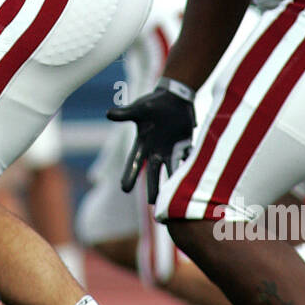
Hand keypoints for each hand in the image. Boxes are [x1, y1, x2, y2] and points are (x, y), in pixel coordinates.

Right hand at [107, 80, 195, 204]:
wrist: (174, 98)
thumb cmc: (154, 103)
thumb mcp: (139, 108)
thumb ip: (126, 114)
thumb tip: (108, 114)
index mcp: (143, 143)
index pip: (134, 162)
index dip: (130, 174)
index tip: (124, 188)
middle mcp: (156, 150)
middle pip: (153, 173)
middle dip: (154, 188)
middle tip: (153, 206)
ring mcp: (171, 150)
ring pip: (171, 171)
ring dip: (172, 185)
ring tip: (174, 202)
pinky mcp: (185, 147)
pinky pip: (187, 160)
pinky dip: (190, 168)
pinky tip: (195, 181)